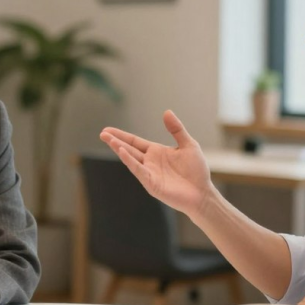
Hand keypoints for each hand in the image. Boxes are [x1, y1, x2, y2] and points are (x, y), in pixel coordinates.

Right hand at [100, 110, 215, 217]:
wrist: (202, 193)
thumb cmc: (196, 171)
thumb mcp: (188, 144)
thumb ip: (176, 129)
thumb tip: (166, 112)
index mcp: (156, 152)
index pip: (135, 142)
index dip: (122, 136)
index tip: (107, 130)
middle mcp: (149, 162)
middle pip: (128, 149)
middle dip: (115, 141)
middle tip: (102, 133)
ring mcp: (149, 173)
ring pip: (131, 159)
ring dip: (119, 149)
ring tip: (108, 139)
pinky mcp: (151, 184)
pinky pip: (138, 170)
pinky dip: (130, 161)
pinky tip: (122, 152)